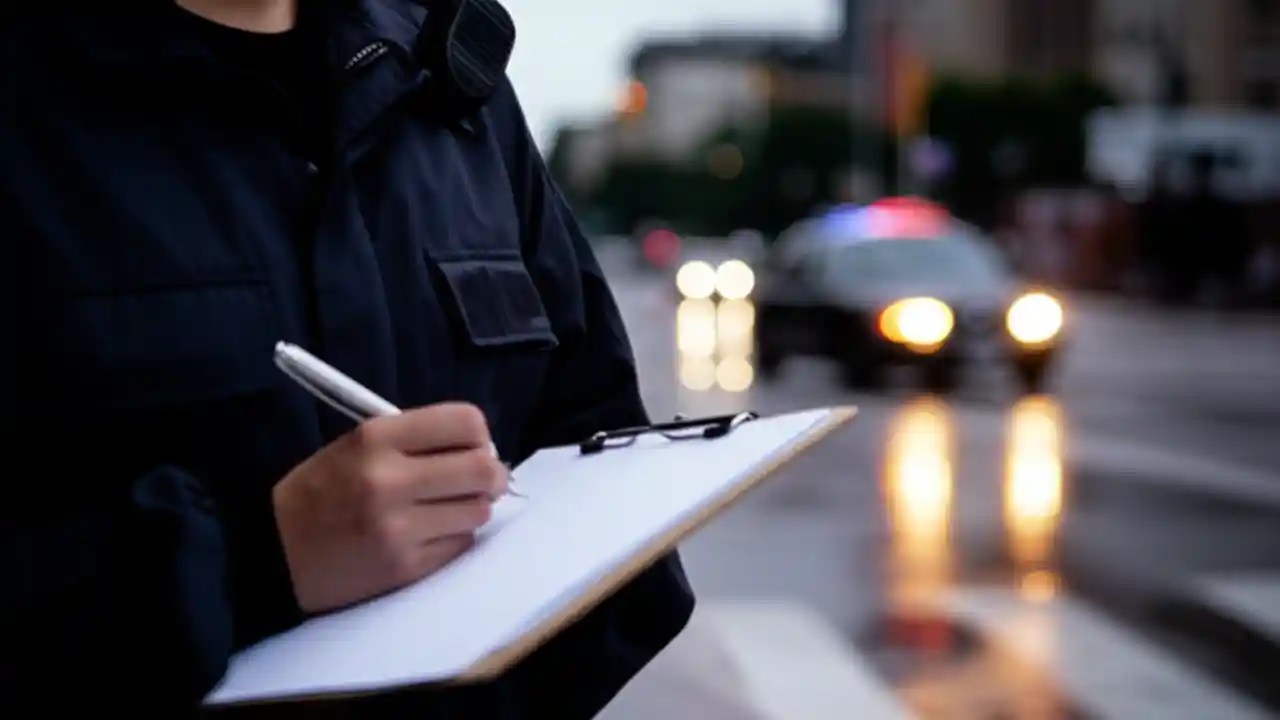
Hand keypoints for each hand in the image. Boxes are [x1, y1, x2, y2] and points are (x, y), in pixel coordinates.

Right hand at [273, 403, 507, 612]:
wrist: (271, 554)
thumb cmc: (319, 492)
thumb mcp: (355, 446)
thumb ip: (415, 441)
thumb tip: (481, 449)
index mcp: (376, 438)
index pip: (465, 422)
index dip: (478, 434)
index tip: (471, 446)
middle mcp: (391, 480)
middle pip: (483, 468)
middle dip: (491, 474)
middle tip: (481, 480)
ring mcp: (399, 528)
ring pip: (479, 510)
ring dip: (472, 508)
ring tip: (445, 509)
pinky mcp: (405, 568)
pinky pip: (460, 544)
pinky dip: (454, 537)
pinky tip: (427, 534)